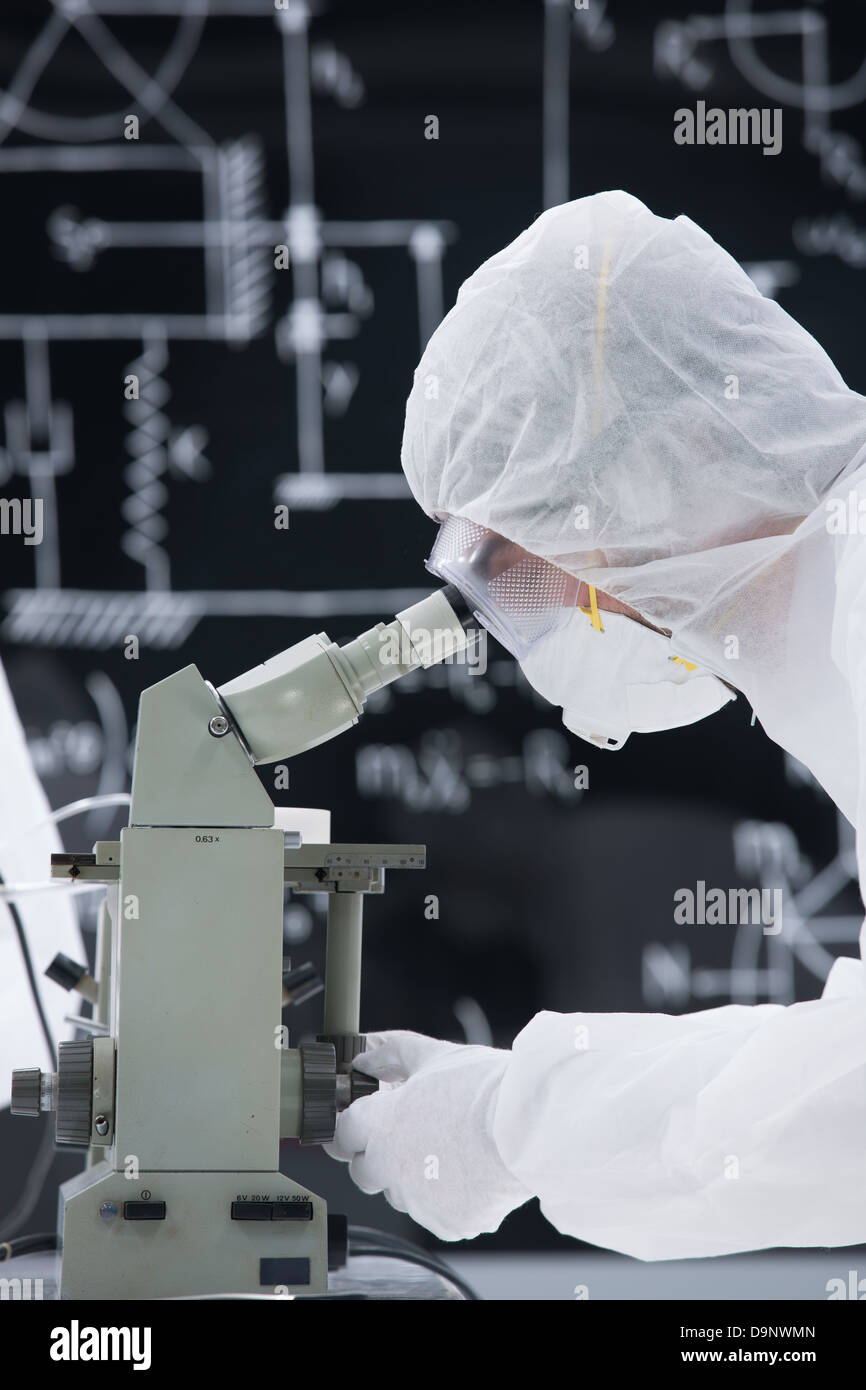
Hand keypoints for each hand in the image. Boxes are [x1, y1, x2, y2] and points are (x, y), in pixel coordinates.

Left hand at [324, 1030, 531, 1240]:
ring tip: (452, 1146)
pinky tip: (470, 1168)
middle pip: (363, 1170)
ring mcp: (417, 1202)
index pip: (339, 1134)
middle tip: (413, 1130)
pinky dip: (447, 1196)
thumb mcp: (433, 1055)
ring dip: (414, 1175)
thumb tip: (363, 1054)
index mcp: (378, 1126)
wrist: (532, 1126)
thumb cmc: (483, 1087)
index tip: (367, 1117)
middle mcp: (389, 1169)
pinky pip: (434, 1212)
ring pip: (400, 1192)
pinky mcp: (447, 1224)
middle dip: (378, 1152)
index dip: (352, 1123)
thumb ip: (389, 1053)